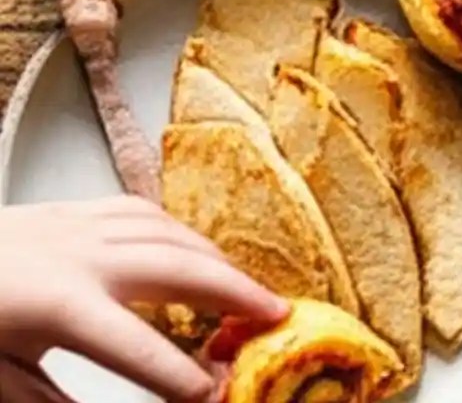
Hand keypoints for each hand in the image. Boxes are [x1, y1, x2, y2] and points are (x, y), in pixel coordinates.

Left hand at [0, 197, 287, 402]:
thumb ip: (51, 399)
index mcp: (53, 305)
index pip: (134, 347)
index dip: (178, 376)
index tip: (214, 397)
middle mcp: (75, 257)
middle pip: (176, 270)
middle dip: (233, 294)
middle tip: (278, 316)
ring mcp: (74, 225)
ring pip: (168, 235)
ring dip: (218, 261)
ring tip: (253, 288)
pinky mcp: (67, 210)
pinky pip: (141, 212)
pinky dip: (180, 233)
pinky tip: (197, 251)